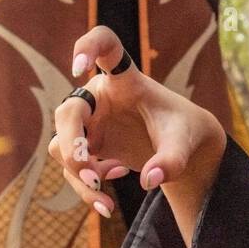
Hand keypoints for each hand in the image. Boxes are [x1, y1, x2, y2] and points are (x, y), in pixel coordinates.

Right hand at [48, 25, 224, 219]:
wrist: (182, 148)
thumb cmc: (184, 131)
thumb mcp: (185, 143)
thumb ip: (172, 160)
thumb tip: (151, 181)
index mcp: (126, 81)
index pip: (105, 46)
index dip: (88, 47)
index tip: (79, 66)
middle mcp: (101, 98)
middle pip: (69, 112)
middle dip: (72, 144)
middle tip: (90, 172)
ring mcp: (91, 123)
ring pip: (63, 146)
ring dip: (77, 173)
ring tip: (104, 197)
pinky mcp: (88, 147)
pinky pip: (72, 169)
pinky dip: (86, 189)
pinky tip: (110, 202)